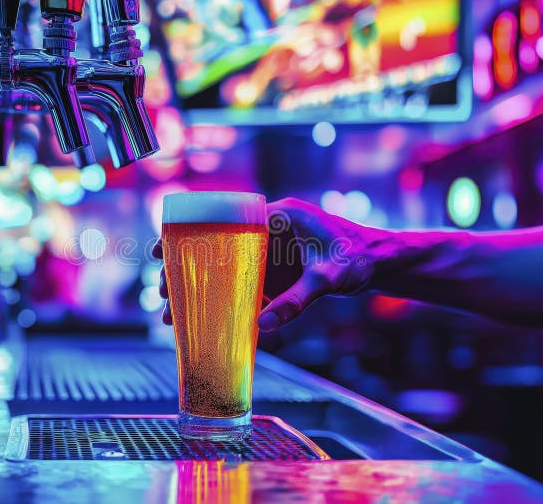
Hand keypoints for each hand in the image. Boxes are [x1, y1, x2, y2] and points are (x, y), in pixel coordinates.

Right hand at [151, 197, 382, 329]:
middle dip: (187, 269)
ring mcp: (271, 251)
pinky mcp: (277, 270)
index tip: (162, 248)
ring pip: (226, 267)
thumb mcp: (326, 279)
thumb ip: (296, 301)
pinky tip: (206, 318)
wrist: (381, 262)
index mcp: (278, 216)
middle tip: (161, 291)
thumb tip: (261, 326)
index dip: (189, 234)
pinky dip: (226, 299)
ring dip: (202, 287)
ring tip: (172, 312)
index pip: (222, 219)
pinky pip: (244, 283)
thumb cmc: (359, 257)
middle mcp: (269, 230)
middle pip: (217, 246)